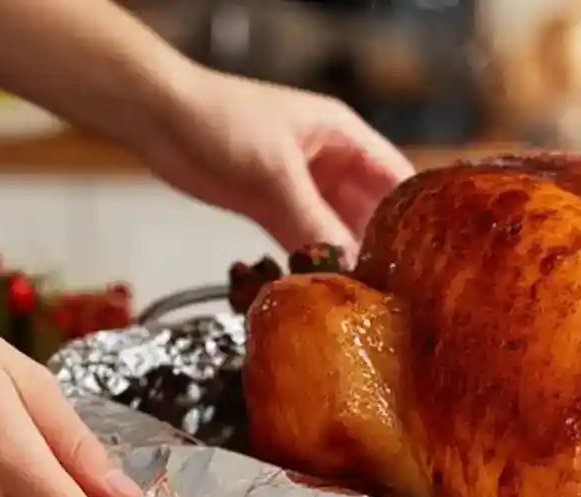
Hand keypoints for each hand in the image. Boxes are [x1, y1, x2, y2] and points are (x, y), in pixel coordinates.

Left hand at [137, 69, 414, 263]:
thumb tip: (346, 268)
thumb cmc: (219, 121)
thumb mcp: (275, 175)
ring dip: (342, 258)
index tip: (424, 258)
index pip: (396, 177)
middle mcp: (331, 163)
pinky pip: (302, 240)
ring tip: (360, 296)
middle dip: (378, 245)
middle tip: (391, 289)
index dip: (412, 215)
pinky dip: (309, 262)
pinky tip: (320, 288)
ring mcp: (302, 187)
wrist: (156, 116)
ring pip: (335, 230)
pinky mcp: (272, 207)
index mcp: (344, 137)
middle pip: (370, 210)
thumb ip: (313, 223)